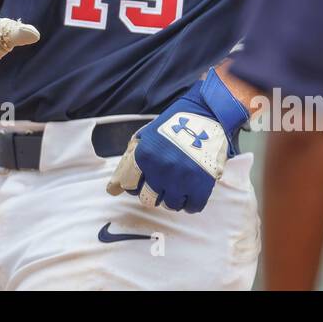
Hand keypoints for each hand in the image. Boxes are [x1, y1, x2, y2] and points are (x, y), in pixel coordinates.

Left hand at [106, 68, 249, 212]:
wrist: (209, 114)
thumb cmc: (176, 123)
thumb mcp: (147, 134)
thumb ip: (131, 158)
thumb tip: (113, 187)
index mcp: (144, 156)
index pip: (129, 185)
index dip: (134, 186)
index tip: (140, 184)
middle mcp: (160, 170)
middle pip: (148, 198)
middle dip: (153, 193)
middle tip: (162, 184)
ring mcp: (181, 180)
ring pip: (170, 205)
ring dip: (173, 197)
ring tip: (179, 184)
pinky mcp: (201, 186)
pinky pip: (192, 207)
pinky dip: (190, 203)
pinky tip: (191, 191)